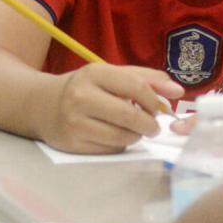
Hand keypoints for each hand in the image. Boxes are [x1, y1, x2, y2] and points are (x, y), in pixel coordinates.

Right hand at [41, 64, 183, 154]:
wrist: (43, 104)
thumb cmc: (86, 88)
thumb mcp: (111, 75)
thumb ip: (147, 78)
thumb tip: (178, 91)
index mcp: (94, 73)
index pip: (136, 87)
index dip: (153, 100)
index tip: (158, 107)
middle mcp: (81, 96)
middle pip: (130, 116)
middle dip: (149, 124)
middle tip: (153, 126)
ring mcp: (75, 121)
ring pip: (122, 137)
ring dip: (135, 136)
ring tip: (133, 130)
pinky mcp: (73, 143)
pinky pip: (110, 149)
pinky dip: (120, 145)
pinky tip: (114, 135)